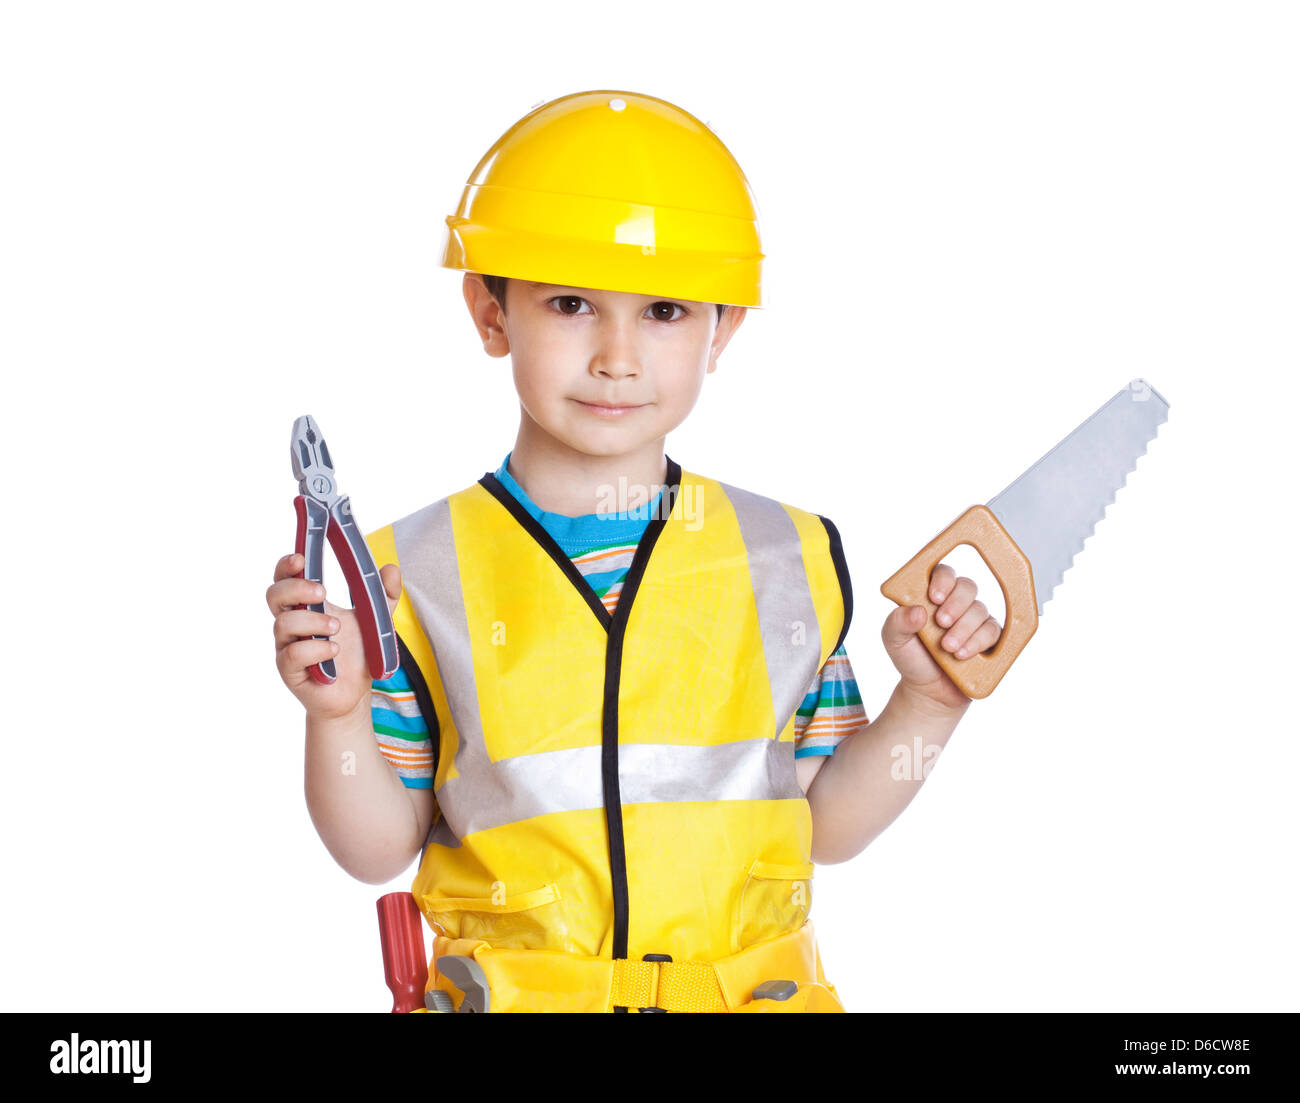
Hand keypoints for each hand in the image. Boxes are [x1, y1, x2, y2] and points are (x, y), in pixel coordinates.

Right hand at [266, 552, 403, 720]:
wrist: (354, 695)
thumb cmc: (358, 654)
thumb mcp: (377, 620)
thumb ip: (384, 594)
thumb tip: (391, 567)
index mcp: (308, 606)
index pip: (285, 579)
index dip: (286, 566)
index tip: (301, 558)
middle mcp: (292, 623)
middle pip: (274, 595)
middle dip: (296, 588)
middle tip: (323, 592)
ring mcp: (288, 647)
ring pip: (283, 623)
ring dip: (312, 621)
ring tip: (337, 629)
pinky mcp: (290, 670)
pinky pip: (292, 654)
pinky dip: (315, 649)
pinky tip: (334, 651)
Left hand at [881, 561, 1002, 712]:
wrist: (928, 690)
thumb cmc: (911, 658)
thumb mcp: (894, 639)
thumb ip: (898, 621)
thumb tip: (917, 610)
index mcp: (931, 595)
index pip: (943, 573)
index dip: (942, 580)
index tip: (934, 597)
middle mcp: (954, 602)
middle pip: (967, 586)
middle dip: (956, 604)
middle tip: (941, 623)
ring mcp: (973, 619)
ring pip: (980, 609)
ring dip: (963, 628)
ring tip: (947, 647)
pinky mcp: (988, 637)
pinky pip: (993, 630)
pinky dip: (977, 642)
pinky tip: (961, 654)